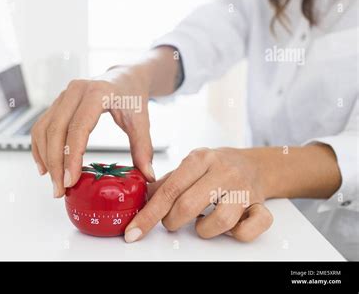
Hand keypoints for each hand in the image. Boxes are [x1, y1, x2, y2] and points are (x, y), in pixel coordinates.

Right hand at [30, 66, 155, 197]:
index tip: (70, 181)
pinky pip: (41, 126)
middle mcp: (75, 91)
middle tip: (60, 190)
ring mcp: (63, 96)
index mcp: (97, 93)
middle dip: (55, 163)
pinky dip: (40, 148)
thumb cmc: (132, 97)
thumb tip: (147, 176)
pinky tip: (44, 167)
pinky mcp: (57, 103)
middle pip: (56, 130)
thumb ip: (144, 148)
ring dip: (45, 158)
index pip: (78, 128)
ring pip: (44, 129)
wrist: (125, 77)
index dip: (71, 157)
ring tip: (54, 183)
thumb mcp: (141, 121)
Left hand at [124, 147, 273, 242]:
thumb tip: (139, 202)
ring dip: (204, 230)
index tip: (133, 232)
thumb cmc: (215, 168)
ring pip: (220, 221)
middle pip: (188, 206)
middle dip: (173, 222)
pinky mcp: (261, 206)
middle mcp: (223, 171)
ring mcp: (244, 189)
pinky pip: (249, 230)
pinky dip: (237, 234)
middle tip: (173, 221)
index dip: (148, 215)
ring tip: (202, 221)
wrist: (253, 164)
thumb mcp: (188, 168)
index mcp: (200, 159)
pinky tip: (229, 226)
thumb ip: (164, 185)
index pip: (169, 190)